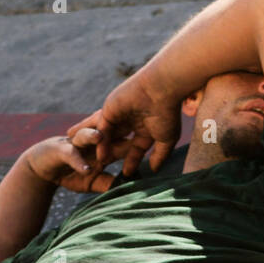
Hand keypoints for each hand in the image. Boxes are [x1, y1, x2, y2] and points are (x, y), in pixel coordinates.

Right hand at [23, 127, 133, 192]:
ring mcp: (75, 144)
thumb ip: (107, 183)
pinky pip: (70, 154)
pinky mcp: (61, 150)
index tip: (151, 137)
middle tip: (132, 123)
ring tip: (101, 137)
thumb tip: (125, 188)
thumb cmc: (70, 173)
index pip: (120, 142)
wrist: (43, 169)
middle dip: (117, 129)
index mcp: (101, 148)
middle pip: (106, 132)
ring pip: (86, 135)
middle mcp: (90, 142)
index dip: (134, 139)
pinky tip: (86, 169)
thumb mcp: (91, 181)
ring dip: (93, 136)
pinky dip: (78, 162)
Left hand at [68, 67, 182, 177]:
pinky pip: (102, 129)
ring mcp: (119, 114)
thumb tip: (153, 170)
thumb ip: (159, 155)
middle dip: (111, 155)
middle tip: (103, 169)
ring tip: (96, 163)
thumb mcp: (166, 139)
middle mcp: (131, 120)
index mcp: (144, 127)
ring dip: (99, 148)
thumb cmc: (167, 112)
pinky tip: (99, 156)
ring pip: (106, 134)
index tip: (127, 174)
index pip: (135, 148)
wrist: (161, 88)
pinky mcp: (109, 109)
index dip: (131, 161)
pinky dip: (99, 142)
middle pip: (118, 142)